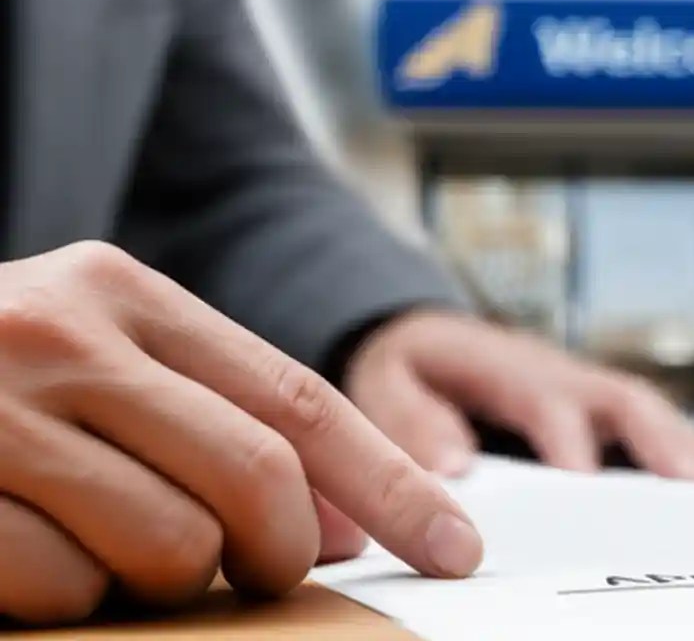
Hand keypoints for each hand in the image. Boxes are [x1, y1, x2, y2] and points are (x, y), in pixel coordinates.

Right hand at [0, 242, 481, 624]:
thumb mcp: (104, 367)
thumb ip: (220, 422)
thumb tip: (343, 524)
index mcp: (124, 293)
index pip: (301, 402)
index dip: (393, 485)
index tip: (456, 545)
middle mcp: (61, 335)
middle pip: (256, 482)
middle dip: (281, 551)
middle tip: (260, 568)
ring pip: (169, 550)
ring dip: (165, 577)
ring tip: (110, 543)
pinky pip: (63, 590)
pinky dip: (68, 596)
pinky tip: (28, 550)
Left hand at [344, 311, 693, 479]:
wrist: (424, 338)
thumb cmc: (408, 369)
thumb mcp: (384, 384)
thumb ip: (411, 421)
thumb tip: (455, 467)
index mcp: (504, 366)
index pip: (544, 399)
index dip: (569, 436)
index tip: (587, 478)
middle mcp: (558, 375)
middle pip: (620, 399)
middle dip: (660, 439)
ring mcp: (584, 391)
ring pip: (646, 413)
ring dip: (685, 449)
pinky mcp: (597, 412)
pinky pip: (648, 429)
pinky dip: (682, 454)